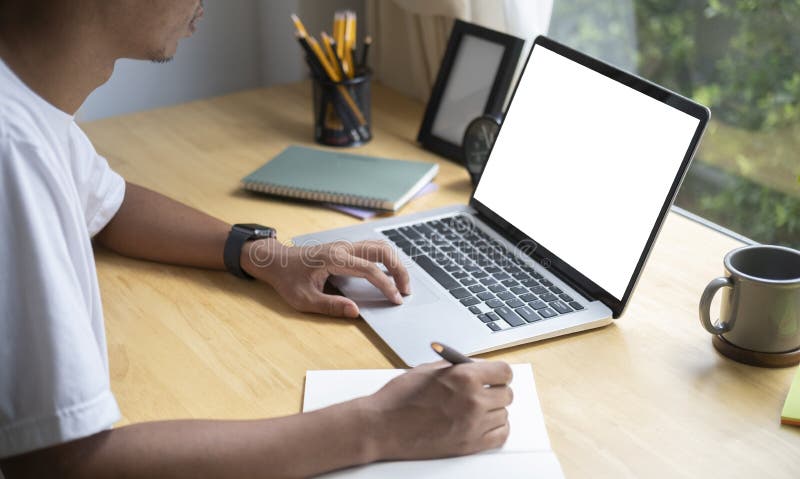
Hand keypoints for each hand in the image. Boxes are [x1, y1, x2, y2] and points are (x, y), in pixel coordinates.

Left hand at [242, 239, 410, 317]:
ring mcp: (345, 245)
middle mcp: (343, 247)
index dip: (386, 286)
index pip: (370, 270)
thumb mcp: (304, 299)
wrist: (275, 261)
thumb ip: (330, 306)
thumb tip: (355, 311)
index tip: (396, 300)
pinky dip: (385, 259)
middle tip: (406, 290)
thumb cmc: (287, 279)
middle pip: (382, 250)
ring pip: (379, 246)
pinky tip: (388, 274)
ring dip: (394, 263)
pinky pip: (371, 249)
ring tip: (401, 283)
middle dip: (399, 269)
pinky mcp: (345, 248)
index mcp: (335, 258)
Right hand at [361, 360, 513, 459]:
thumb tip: (478, 366)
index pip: (504, 372)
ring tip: (476, 408)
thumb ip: (459, 366)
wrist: (382, 426)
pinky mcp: (469, 445)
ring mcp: (473, 425)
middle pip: (507, 394)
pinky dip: (495, 429)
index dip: (499, 373)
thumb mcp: (429, 370)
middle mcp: (473, 401)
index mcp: (464, 377)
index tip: (496, 376)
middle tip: (484, 391)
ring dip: (493, 410)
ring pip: (504, 414)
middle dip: (496, 390)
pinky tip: (483, 423)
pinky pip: (500, 435)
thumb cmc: (399, 398)